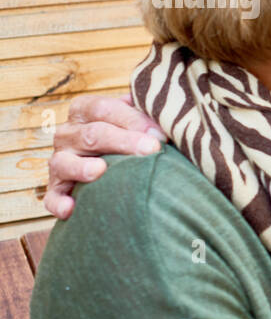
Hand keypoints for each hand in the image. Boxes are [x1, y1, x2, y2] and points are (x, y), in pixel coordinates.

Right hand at [46, 93, 164, 218]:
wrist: (111, 162)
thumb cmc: (130, 136)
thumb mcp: (136, 119)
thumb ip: (146, 113)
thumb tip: (169, 114)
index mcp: (85, 111)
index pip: (104, 109)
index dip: (132, 119)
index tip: (160, 134)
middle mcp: (68, 134)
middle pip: (91, 135)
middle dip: (123, 141)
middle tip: (151, 149)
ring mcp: (59, 161)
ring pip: (64, 162)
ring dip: (81, 167)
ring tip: (100, 170)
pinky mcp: (56, 189)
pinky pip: (52, 197)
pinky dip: (59, 203)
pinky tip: (71, 209)